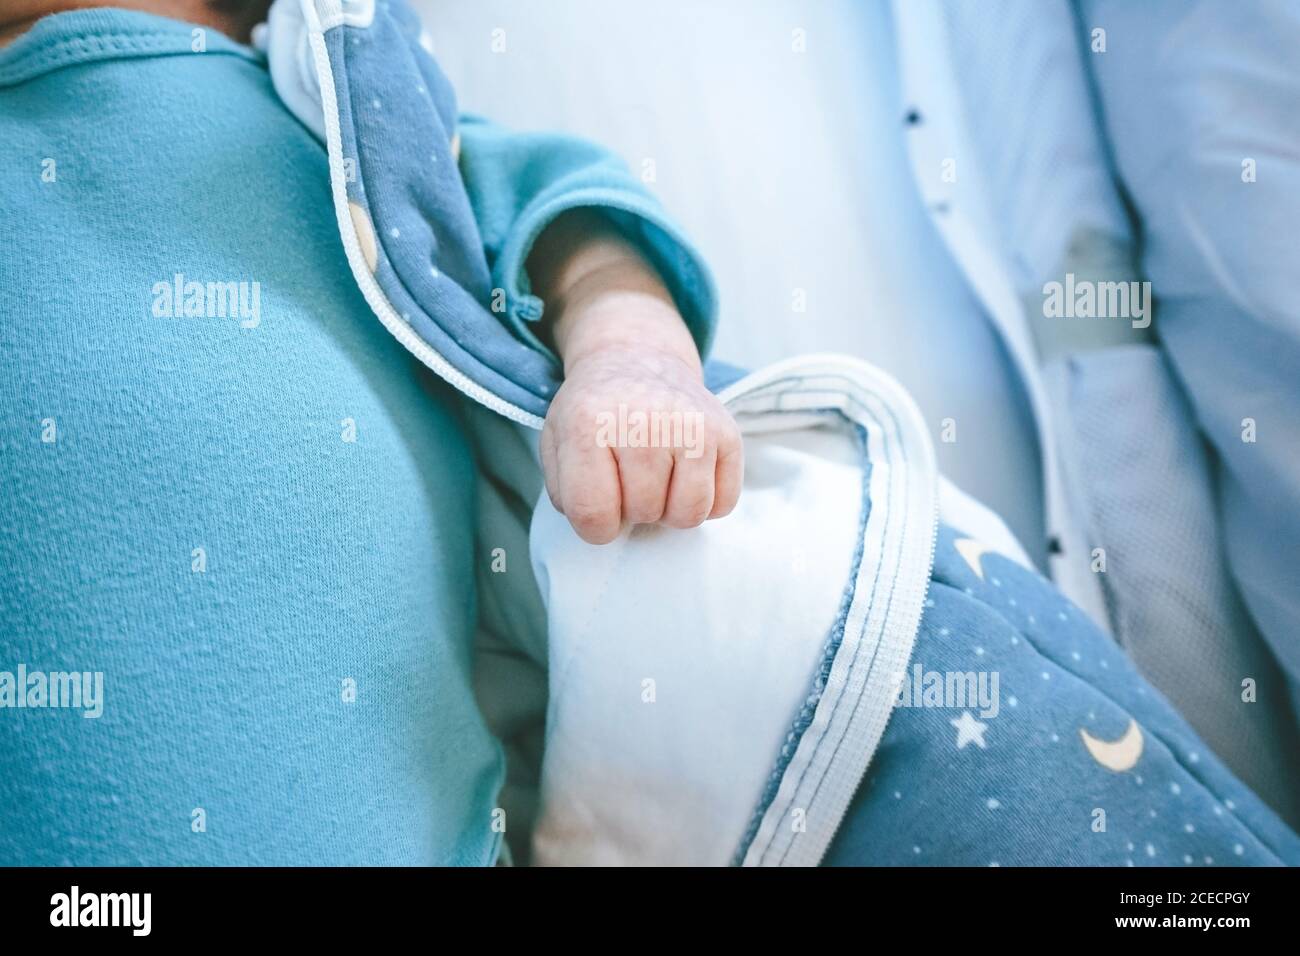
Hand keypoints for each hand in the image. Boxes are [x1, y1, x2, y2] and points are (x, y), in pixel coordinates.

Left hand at [527, 208, 741, 542]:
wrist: (637, 359)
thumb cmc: (595, 412)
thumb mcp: (558, 441)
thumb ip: (565, 491)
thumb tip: (602, 527)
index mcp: (588, 424)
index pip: (594, 516)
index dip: (595, 524)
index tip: (598, 501)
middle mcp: (645, 422)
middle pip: (643, 514)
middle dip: (633, 507)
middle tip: (628, 476)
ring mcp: (693, 426)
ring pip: (687, 515)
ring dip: (670, 508)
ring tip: (657, 478)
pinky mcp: (728, 433)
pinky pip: (722, 504)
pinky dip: (705, 500)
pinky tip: (686, 473)